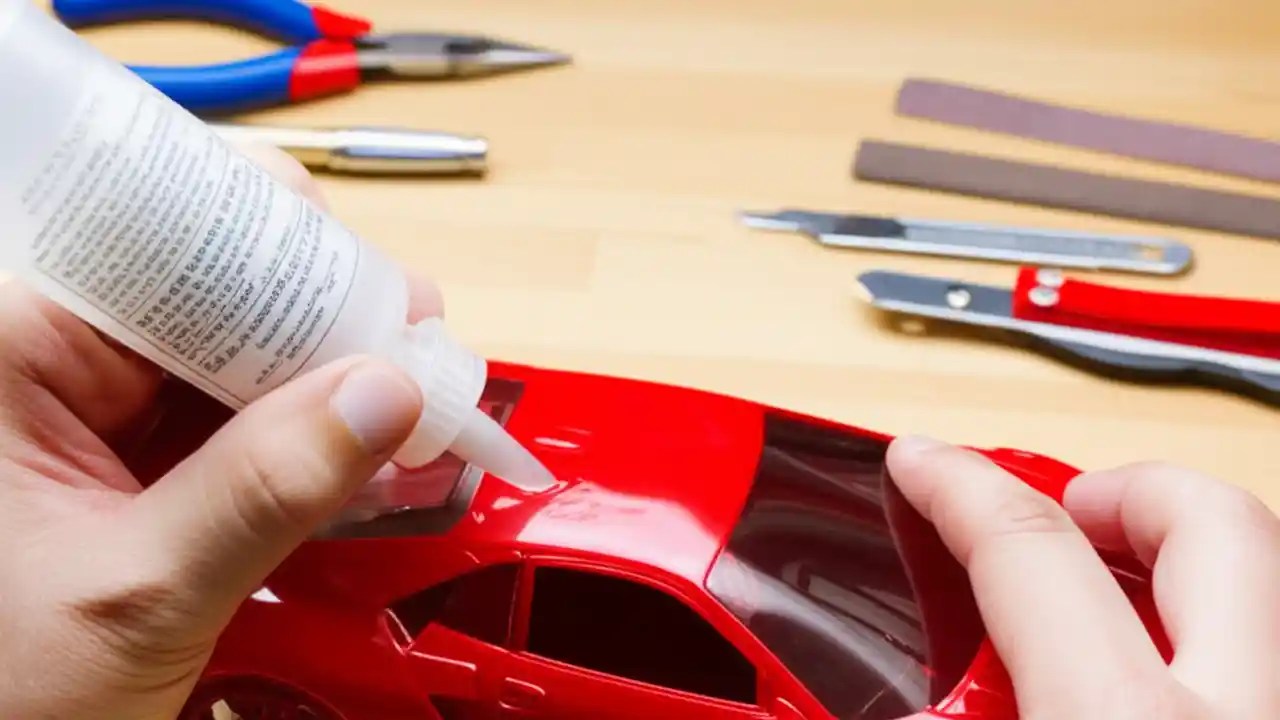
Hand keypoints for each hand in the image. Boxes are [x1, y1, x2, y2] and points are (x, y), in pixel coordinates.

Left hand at [0, 146, 438, 719]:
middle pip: (226, 288)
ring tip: (421, 410)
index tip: (385, 303)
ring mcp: (110, 408)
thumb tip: (385, 393)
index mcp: (20, 349)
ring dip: (340, 381)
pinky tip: (380, 453)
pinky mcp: (149, 455)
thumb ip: (261, 489)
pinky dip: (320, 434)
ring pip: (251, 352)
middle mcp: (64, 358)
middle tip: (420, 360)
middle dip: (333, 320)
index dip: (288, 254)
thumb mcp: (134, 591)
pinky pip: (250, 417)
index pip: (172, 243)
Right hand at [886, 437, 1279, 719]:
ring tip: (1111, 596)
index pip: (1032, 551)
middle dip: (1133, 490)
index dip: (963, 487)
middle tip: (1062, 511)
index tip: (926, 463)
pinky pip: (1271, 659)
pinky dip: (1221, 645)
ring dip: (1186, 564)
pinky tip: (1151, 691)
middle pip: (1217, 525)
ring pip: (1267, 585)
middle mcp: (1244, 714)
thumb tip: (911, 709)